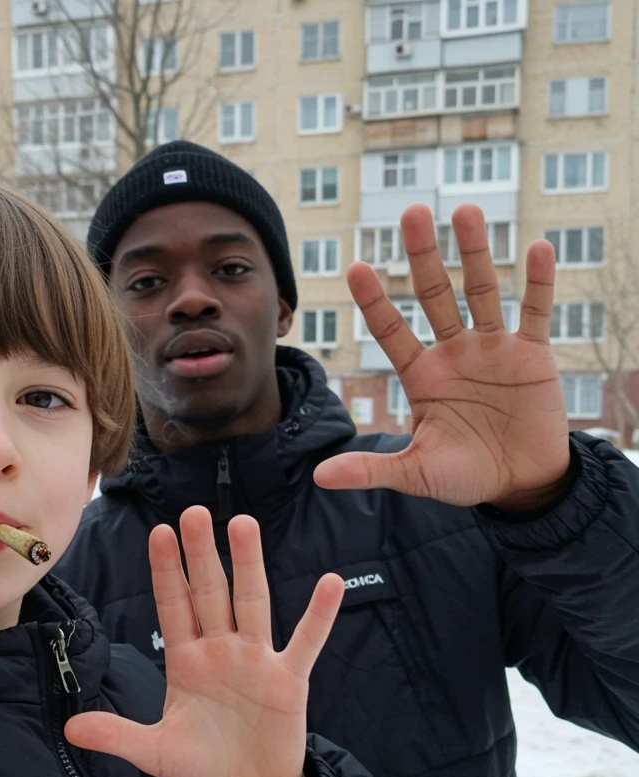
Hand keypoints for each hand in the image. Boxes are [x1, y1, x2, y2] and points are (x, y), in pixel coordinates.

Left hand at [64, 506, 343, 776]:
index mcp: (186, 660)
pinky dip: (319, 615)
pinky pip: (306, 642)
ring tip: (244, 524)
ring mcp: (256, 660)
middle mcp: (220, 650)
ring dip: (249, 565)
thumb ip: (117, 735)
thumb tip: (69, 728)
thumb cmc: (202, 764)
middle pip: (211, 593)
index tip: (159, 532)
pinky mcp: (289, 681)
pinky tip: (331, 583)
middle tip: (195, 512)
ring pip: (251, 603)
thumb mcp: (156, 751)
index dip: (167, 571)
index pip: (174, 606)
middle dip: (202, 555)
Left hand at [314, 204, 571, 511]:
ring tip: (464, 210)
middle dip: (423, 257)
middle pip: (435, 296)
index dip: (375, 301)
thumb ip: (371, 469)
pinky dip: (538, 282)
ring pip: (482, 292)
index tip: (355, 267)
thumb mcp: (415, 473)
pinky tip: (538, 248)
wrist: (519, 485)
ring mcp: (493, 350)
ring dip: (476, 253)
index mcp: (421, 377)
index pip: (391, 331)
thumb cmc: (464, 476)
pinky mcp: (533, 355)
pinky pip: (535, 312)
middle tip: (411, 213)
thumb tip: (319, 478)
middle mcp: (453, 354)